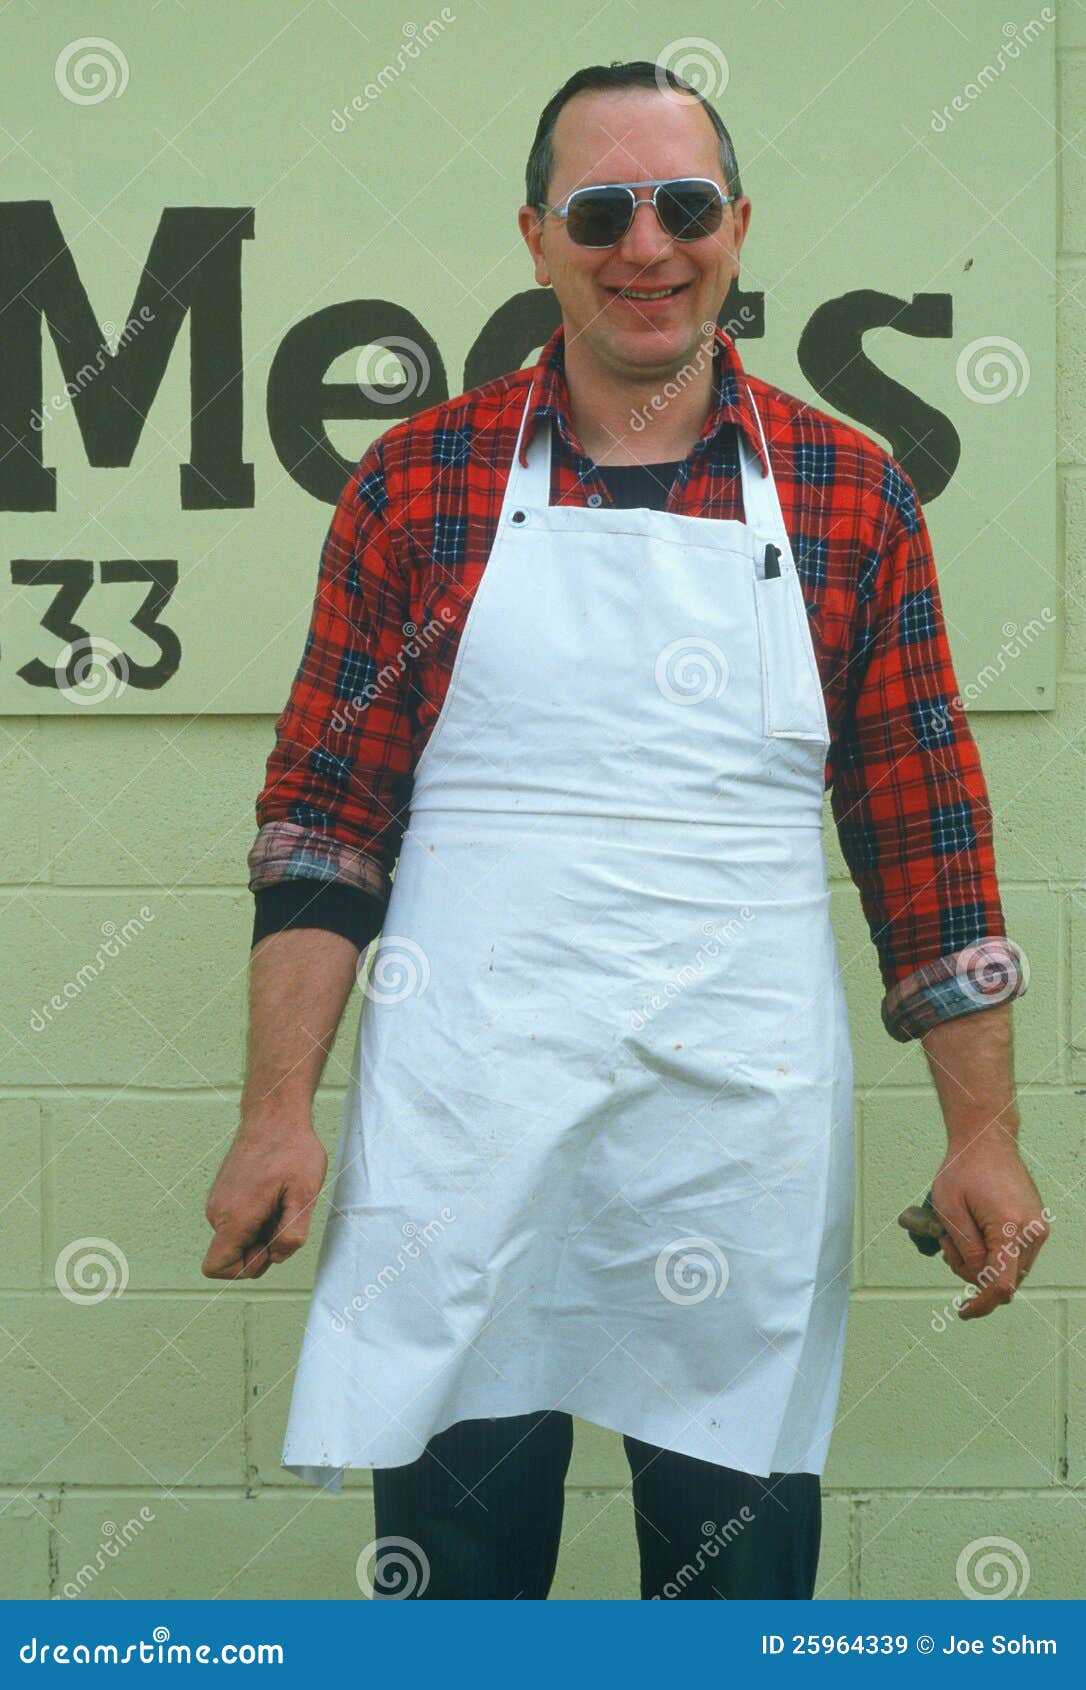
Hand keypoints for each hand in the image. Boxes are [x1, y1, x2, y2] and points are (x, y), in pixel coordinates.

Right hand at [202, 1119, 327, 1279]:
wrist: (274, 1114)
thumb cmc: (292, 1150)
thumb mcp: (305, 1194)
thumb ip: (292, 1233)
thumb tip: (276, 1256)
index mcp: (233, 1216)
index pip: (216, 1268)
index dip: (245, 1269)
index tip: (269, 1245)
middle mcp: (217, 1212)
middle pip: (232, 1256)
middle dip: (260, 1248)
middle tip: (284, 1215)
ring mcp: (217, 1201)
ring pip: (237, 1239)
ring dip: (261, 1231)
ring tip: (280, 1200)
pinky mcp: (223, 1193)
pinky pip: (237, 1222)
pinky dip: (256, 1218)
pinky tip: (273, 1194)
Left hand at [931, 1135, 1048, 1319]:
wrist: (986, 1140)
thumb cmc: (963, 1169)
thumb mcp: (949, 1210)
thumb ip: (964, 1249)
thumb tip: (976, 1280)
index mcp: (1010, 1228)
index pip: (1000, 1284)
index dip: (982, 1303)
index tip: (964, 1311)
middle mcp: (1032, 1232)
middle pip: (1004, 1279)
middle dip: (972, 1273)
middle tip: (949, 1244)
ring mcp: (1038, 1229)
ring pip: (1010, 1270)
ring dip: (982, 1263)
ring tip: (960, 1233)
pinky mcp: (1036, 1226)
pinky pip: (1015, 1256)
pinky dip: (994, 1254)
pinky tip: (976, 1231)